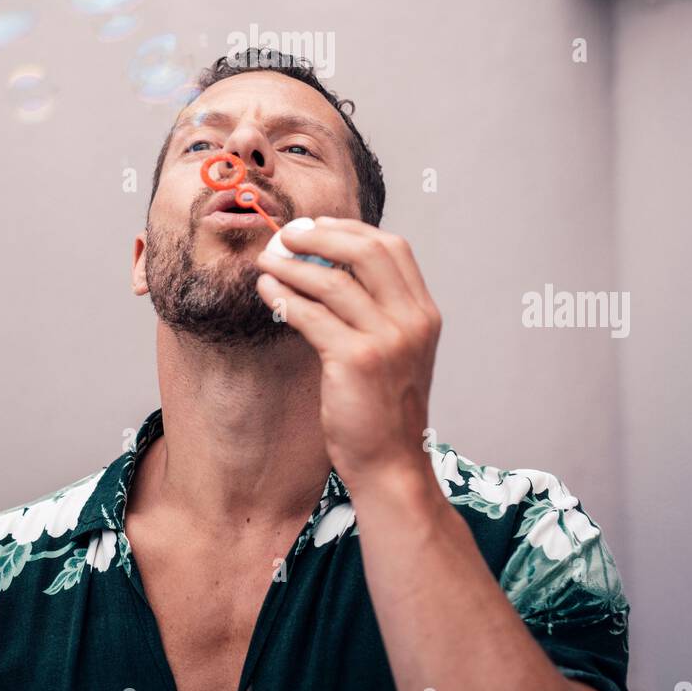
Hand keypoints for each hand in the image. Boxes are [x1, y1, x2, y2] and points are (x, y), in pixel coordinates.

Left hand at [255, 217, 442, 495]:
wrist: (392, 464)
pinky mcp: (357, 360)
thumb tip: (325, 263)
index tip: (317, 226)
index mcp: (424, 313)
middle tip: (285, 236)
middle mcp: (412, 320)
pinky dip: (283, 296)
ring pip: (332, 280)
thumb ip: (374, 308)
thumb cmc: (384, 407)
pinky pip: (311, 314)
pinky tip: (267, 291)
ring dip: (292, 265)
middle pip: (366, 250)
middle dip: (320, 236)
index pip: (392, 247)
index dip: (351, 229)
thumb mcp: (396, 349)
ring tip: (267, 261)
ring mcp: (387, 339)